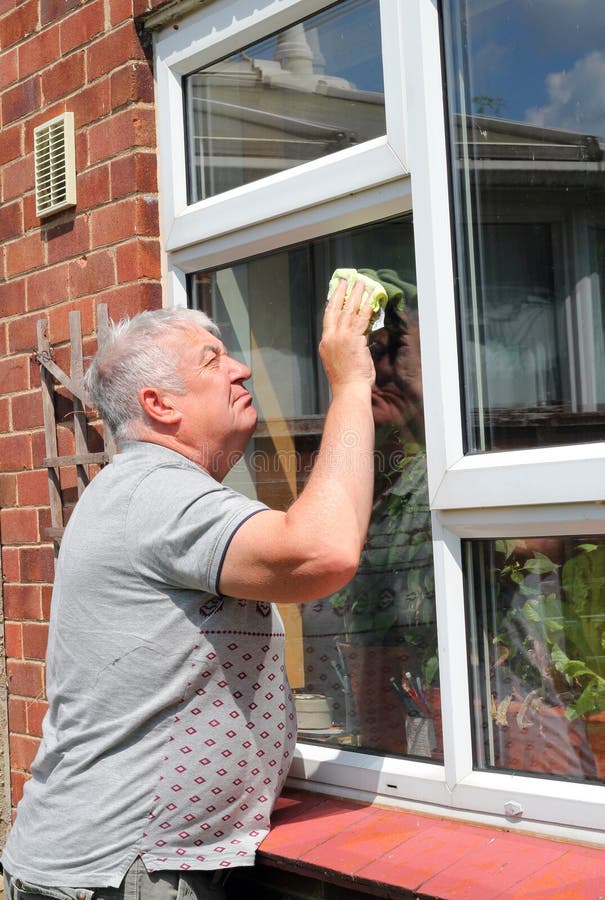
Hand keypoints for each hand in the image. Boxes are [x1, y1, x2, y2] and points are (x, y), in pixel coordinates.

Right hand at [319, 277, 375, 391]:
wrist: (349, 390)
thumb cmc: (347, 381)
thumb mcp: (340, 361)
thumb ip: (344, 347)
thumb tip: (355, 339)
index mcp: (325, 344)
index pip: (328, 318)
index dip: (332, 303)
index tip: (335, 293)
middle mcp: (330, 338)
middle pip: (335, 309)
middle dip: (341, 293)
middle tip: (346, 281)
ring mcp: (341, 337)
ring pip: (349, 310)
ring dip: (356, 295)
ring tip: (362, 283)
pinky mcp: (353, 339)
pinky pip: (361, 318)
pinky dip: (367, 306)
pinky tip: (372, 297)